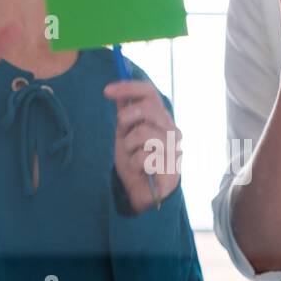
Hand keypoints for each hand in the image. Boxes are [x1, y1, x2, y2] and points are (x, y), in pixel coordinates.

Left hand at [105, 80, 180, 212]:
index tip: (106, 91)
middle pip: (148, 108)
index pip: (150, 93)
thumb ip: (125, 114)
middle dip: (126, 117)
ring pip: (144, 132)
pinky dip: (134, 163)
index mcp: (162, 119)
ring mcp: (175, 149)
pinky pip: (145, 156)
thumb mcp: (124, 135)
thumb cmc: (134, 162)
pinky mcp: (172, 168)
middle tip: (120, 130)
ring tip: (132, 156)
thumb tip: (117, 92)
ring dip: (129, 145)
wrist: (140, 193)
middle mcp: (173, 131)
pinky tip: (140, 170)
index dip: (128, 87)